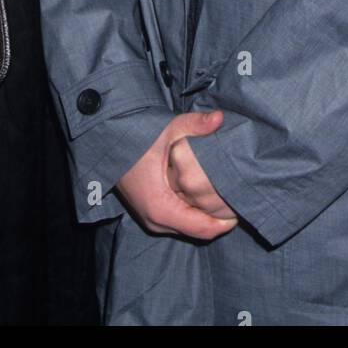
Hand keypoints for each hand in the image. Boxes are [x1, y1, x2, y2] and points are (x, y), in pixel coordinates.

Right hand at [114, 110, 238, 240]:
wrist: (103, 143)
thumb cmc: (133, 138)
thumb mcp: (166, 130)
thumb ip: (195, 126)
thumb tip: (220, 117)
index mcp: (161, 208)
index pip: (205, 228)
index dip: (227, 221)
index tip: (243, 205)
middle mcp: (156, 220)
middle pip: (199, 230)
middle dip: (220, 217)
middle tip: (238, 199)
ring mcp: (151, 219)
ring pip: (189, 227)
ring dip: (206, 215)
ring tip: (225, 196)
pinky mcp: (149, 213)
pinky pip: (179, 220)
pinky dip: (194, 211)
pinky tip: (203, 195)